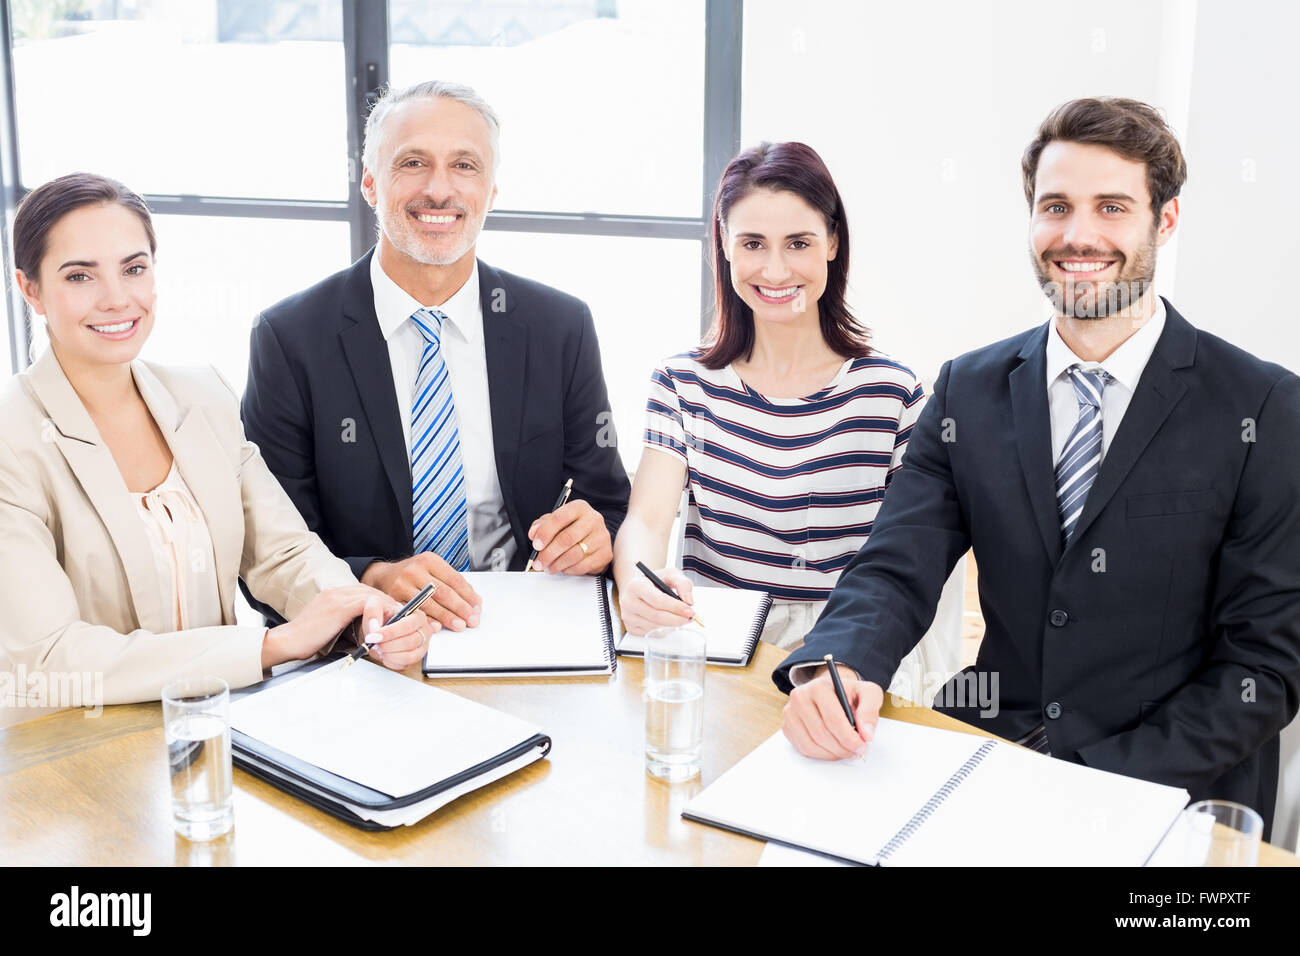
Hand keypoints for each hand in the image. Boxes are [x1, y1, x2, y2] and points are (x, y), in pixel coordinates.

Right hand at [261, 585, 439, 669]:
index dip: (388, 608)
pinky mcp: (338, 605)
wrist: (286, 643)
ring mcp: (339, 596)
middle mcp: (340, 591)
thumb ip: (353, 625)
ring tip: (398, 627)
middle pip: (377, 594)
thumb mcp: (335, 630)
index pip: (372, 596)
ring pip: (375, 597)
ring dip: (389, 613)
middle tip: (407, 620)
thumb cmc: (309, 642)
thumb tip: (376, 634)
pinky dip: (378, 616)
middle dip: (394, 609)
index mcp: (339, 595)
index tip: (400, 618)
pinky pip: (367, 604)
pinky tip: (382, 629)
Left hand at [356, 601, 434, 671]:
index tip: (374, 637)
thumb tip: (374, 627)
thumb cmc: (383, 614)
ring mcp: (422, 647)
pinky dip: (391, 662)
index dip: (390, 633)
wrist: (383, 625)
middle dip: (388, 645)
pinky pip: (404, 665)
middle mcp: (424, 632)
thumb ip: (373, 612)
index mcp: (418, 616)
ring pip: (409, 657)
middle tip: (374, 644)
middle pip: (410, 643)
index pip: (408, 626)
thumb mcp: (375, 604)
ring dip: (389, 655)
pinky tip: (384, 653)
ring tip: (378, 648)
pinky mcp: (415, 658)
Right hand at [361, 553, 481, 631]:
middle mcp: (415, 571)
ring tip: (459, 625)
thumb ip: (451, 582)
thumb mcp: (431, 569)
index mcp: (429, 560)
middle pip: (443, 592)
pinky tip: (437, 627)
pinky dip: (427, 621)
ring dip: (447, 617)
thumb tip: (473, 601)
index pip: (454, 579)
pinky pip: (414, 612)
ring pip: (430, 604)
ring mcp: (403, 585)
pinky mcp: (394, 599)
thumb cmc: (412, 574)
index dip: (468, 595)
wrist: (383, 576)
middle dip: (460, 608)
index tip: (477, 607)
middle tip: (472, 619)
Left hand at [528, 499, 612, 574]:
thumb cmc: (572, 528)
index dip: (546, 533)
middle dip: (549, 553)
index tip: (536, 545)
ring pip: (575, 554)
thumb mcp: (555, 522)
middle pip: (568, 538)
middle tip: (539, 562)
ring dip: (557, 564)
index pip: (561, 518)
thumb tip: (534, 534)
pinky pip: (584, 565)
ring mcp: (602, 537)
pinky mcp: (606, 553)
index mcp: (579, 507)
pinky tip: (563, 568)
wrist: (594, 537)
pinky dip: (569, 569)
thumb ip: (541, 526)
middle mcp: (593, 519)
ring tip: (548, 567)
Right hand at [616, 566, 694, 634]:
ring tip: (681, 618)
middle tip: (689, 618)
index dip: (676, 607)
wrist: (638, 588)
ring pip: (654, 627)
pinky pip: (651, 634)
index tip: (689, 611)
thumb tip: (689, 601)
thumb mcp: (670, 574)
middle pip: (656, 616)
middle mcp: (628, 601)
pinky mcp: (630, 628)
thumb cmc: (654, 581)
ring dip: (672, 626)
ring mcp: (628, 616)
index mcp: (636, 586)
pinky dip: (664, 630)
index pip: (658, 600)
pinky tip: (669, 623)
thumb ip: (683, 584)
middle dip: (677, 619)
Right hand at [782, 666, 882, 759]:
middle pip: (821, 734)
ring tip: (846, 750)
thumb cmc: (849, 694)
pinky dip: (821, 754)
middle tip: (857, 751)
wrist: (832, 692)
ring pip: (812, 744)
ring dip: (833, 754)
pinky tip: (833, 748)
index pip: (833, 719)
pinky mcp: (787, 726)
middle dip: (843, 748)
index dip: (849, 738)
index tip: (862, 746)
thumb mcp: (868, 693)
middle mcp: (800, 697)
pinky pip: (804, 748)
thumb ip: (870, 711)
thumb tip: (866, 734)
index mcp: (818, 687)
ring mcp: (790, 713)